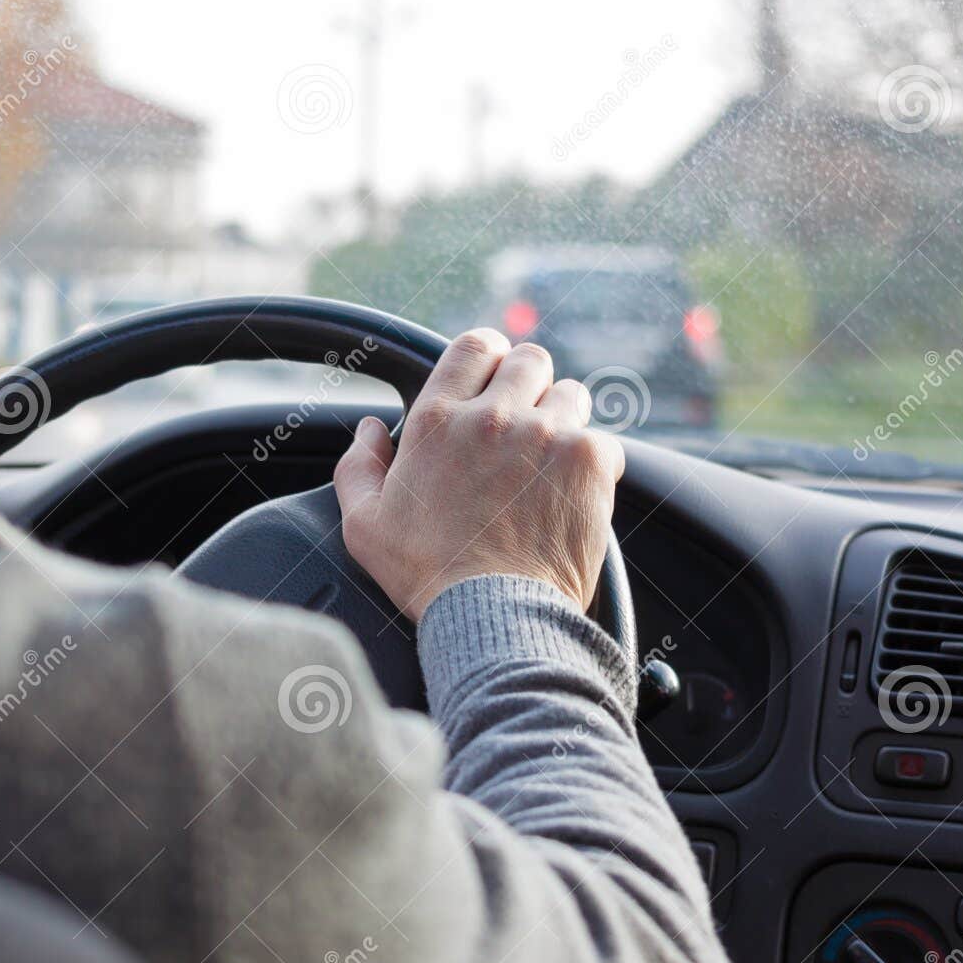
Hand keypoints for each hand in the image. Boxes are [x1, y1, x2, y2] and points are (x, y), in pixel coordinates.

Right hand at [333, 328, 623, 621]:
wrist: (495, 616)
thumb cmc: (429, 577)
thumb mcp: (365, 526)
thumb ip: (359, 468)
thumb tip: (370, 430)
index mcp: (438, 420)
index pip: (473, 346)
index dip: (488, 357)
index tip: (493, 380)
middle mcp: (494, 416)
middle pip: (530, 360)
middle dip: (530, 385)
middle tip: (525, 424)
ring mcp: (546, 435)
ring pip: (572, 394)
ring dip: (564, 419)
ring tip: (550, 461)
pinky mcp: (589, 462)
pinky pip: (603, 440)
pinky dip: (594, 462)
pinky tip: (573, 493)